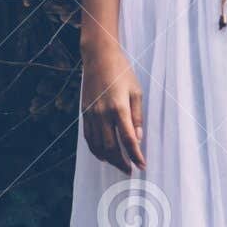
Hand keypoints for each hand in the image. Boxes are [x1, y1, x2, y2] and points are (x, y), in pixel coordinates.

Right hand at [81, 48, 145, 172]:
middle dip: (121, 162)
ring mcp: (91, 114)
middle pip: (111, 147)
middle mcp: (103, 114)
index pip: (128, 139)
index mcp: (119, 108)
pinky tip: (103, 155)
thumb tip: (138, 138)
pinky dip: (95, 149)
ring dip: (108, 158)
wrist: (98, 57)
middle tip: (129, 169)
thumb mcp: (136, 92)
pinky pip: (89, 137)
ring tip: (118, 164)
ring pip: (98, 145)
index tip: (142, 166)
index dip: (136, 156)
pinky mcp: (84, 112)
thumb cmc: (122, 72)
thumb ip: (137, 117)